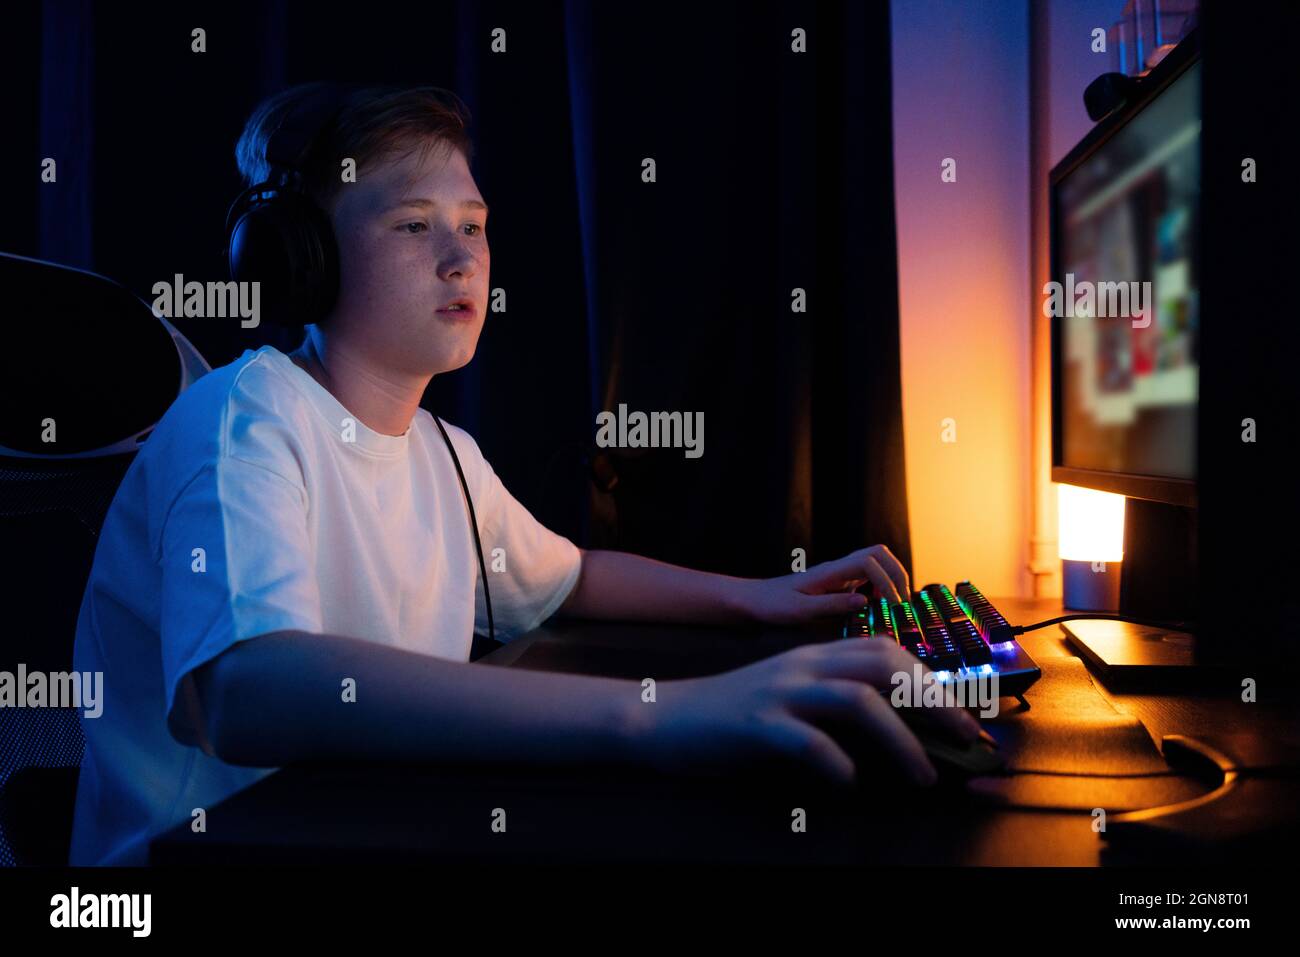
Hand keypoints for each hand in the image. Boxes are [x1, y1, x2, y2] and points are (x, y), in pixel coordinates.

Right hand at [641, 637, 979, 785]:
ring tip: (921, 776)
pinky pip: (807, 741)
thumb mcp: (788, 697)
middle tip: (964, 738)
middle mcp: (801, 665)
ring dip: (900, 739)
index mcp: (812, 656)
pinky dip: (837, 764)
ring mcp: (777, 691)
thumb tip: (900, 733)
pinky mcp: (754, 723)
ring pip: (856, 699)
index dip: (931, 678)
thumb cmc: (732, 715)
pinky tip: (847, 783)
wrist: (662, 717)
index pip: (885, 649)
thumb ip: (833, 703)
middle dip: (934, 700)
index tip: (962, 713)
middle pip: (883, 664)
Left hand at [742, 544, 911, 625]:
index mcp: (829, 571)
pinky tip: (879, 608)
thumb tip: (865, 601)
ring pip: (876, 562)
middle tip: (903, 603)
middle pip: (879, 554)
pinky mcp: (839, 584)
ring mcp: (839, 574)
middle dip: (897, 574)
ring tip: (896, 606)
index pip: (869, 561)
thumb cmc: (772, 606)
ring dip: (892, 578)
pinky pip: (868, 577)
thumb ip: (831, 605)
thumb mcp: (800, 610)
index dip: (886, 580)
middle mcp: (838, 568)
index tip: (892, 606)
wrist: (753, 600)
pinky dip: (882, 587)